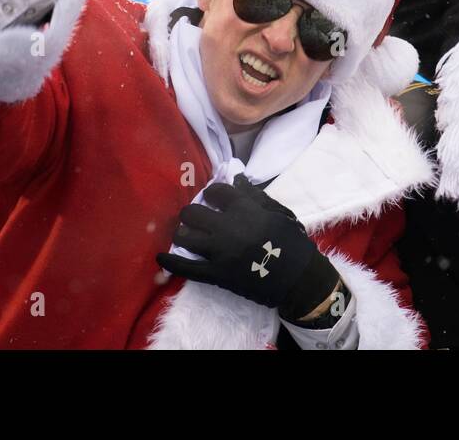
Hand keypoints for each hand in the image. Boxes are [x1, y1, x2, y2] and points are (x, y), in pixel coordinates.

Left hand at [156, 175, 339, 318]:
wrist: (298, 279)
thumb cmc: (293, 243)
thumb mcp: (279, 213)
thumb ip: (255, 196)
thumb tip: (237, 179)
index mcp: (246, 209)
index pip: (216, 192)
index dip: (212, 194)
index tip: (213, 200)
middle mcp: (228, 227)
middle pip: (193, 213)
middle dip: (192, 214)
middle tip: (197, 219)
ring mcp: (219, 252)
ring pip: (185, 236)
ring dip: (183, 234)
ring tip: (187, 235)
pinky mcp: (215, 274)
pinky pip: (185, 268)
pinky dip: (169, 262)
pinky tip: (160, 256)